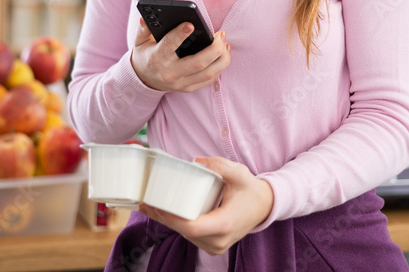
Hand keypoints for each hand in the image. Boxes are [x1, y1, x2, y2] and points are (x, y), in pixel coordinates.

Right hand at [131, 18, 230, 92]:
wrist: (144, 79)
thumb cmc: (145, 55)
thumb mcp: (140, 41)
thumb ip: (143, 29)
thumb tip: (145, 18)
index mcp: (157, 58)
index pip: (169, 45)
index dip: (180, 34)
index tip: (191, 24)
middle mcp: (170, 73)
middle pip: (198, 63)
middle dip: (214, 48)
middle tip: (221, 34)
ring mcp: (181, 83)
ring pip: (208, 73)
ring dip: (222, 58)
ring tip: (225, 43)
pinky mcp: (188, 88)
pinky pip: (209, 80)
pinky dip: (220, 67)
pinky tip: (224, 54)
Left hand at [139, 157, 273, 255]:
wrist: (264, 207)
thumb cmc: (251, 190)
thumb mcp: (239, 173)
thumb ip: (220, 165)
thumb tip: (196, 162)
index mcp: (225, 224)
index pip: (192, 227)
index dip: (171, 218)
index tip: (156, 204)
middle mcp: (219, 240)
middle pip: (183, 231)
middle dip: (163, 217)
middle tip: (144, 200)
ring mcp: (215, 246)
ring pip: (184, 235)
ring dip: (166, 221)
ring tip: (148, 204)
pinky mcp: (212, 246)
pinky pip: (189, 236)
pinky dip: (176, 225)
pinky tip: (162, 213)